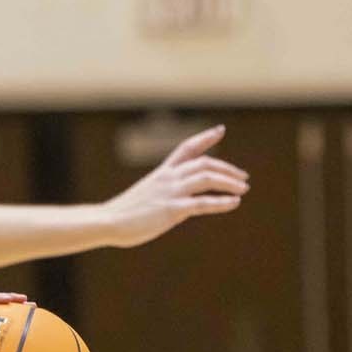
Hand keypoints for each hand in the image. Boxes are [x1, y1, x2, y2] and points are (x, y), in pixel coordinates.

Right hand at [103, 125, 249, 247]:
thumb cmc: (123, 212)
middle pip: (205, 163)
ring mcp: (171, 192)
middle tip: (243, 177)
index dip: (205, 138)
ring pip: (207, 179)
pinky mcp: (172, 210)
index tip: (220, 130)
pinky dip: (221, 202)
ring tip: (243, 189)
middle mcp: (168, 178)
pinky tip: (234, 203)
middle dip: (227, 169)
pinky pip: (203, 203)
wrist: (108, 221)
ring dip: (229, 182)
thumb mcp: (144, 195)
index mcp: (161, 173)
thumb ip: (159, 193)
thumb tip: (169, 200)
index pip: (186, 148)